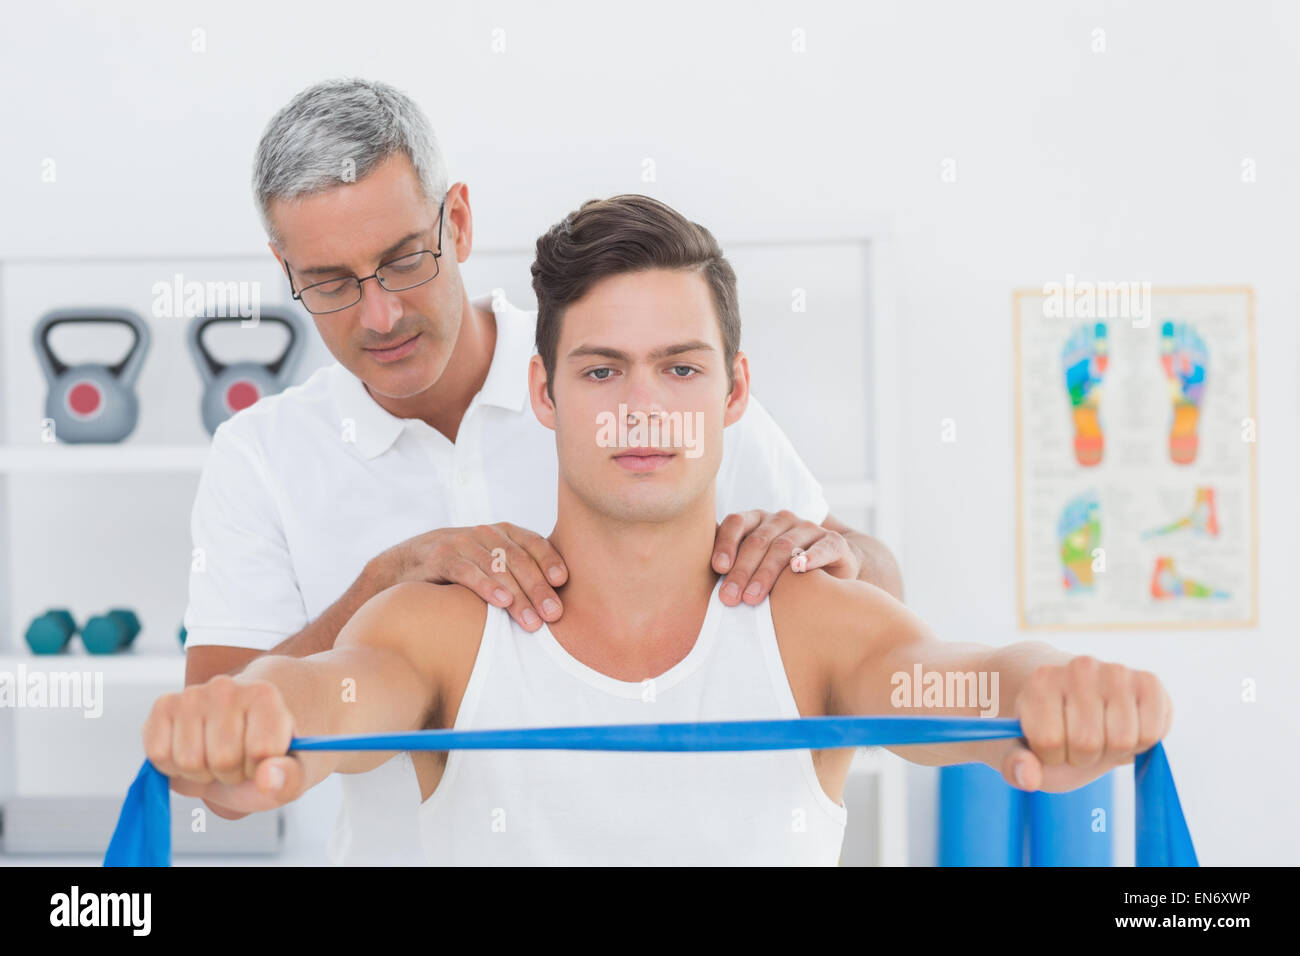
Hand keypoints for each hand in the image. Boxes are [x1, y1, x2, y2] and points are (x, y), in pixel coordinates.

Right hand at [142, 675, 303, 813]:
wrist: (236, 740)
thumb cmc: (265, 758)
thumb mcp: (292, 773)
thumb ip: (290, 778)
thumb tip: (267, 778)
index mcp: (265, 696)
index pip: (261, 751)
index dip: (260, 770)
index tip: (263, 760)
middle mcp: (227, 687)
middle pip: (223, 759)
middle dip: (230, 774)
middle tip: (237, 761)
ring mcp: (192, 694)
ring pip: (188, 761)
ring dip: (201, 773)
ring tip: (214, 757)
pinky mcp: (163, 706)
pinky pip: (158, 754)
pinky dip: (172, 767)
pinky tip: (192, 753)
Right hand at [381, 523, 567, 631]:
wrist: (406, 564)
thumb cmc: (460, 569)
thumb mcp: (490, 563)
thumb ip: (518, 572)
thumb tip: (557, 601)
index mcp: (503, 533)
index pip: (533, 543)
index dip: (550, 560)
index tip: (563, 582)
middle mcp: (485, 533)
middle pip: (518, 559)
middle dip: (538, 588)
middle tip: (554, 615)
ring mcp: (462, 543)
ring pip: (496, 568)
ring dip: (517, 596)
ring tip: (532, 621)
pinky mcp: (441, 557)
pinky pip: (468, 572)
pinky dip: (486, 586)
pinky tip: (501, 602)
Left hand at [712, 510, 859, 605]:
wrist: (831, 571)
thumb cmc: (780, 574)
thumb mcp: (754, 567)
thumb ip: (730, 568)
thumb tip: (692, 588)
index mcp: (757, 521)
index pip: (736, 523)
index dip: (725, 544)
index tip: (717, 569)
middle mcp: (781, 520)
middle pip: (758, 540)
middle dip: (741, 571)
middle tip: (729, 598)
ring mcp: (808, 529)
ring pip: (784, 546)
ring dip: (767, 573)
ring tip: (753, 597)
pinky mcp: (833, 542)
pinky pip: (823, 546)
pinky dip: (811, 557)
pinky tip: (798, 569)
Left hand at [999, 656, 1173, 792]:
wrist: (1070, 694)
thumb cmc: (1044, 726)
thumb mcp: (1019, 749)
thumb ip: (1015, 766)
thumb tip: (1028, 777)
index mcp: (1041, 682)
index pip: (1049, 742)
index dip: (1050, 755)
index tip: (1048, 742)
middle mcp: (1078, 668)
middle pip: (1087, 743)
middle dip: (1081, 756)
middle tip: (1076, 740)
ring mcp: (1115, 671)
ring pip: (1123, 739)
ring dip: (1112, 751)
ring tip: (1099, 733)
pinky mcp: (1148, 681)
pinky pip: (1154, 731)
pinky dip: (1141, 743)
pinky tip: (1123, 727)